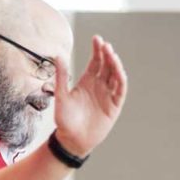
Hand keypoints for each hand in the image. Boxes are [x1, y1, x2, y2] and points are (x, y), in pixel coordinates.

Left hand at [51, 35, 127, 157]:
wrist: (72, 140)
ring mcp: (107, 95)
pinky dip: (121, 81)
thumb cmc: (64, 120)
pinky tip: (119, 71)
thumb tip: (58, 56)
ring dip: (115, 65)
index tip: (97, 39)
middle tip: (106, 45)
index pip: (95, 62)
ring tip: (112, 55)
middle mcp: (98, 86)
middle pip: (107, 66)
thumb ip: (61, 76)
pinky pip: (120, 91)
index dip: (97, 50)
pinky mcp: (114, 106)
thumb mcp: (61, 96)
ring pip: (115, 76)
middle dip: (107, 55)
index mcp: (86, 81)